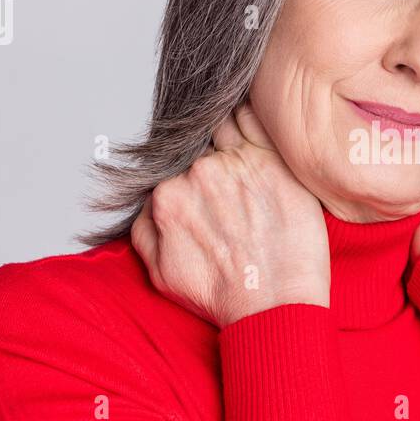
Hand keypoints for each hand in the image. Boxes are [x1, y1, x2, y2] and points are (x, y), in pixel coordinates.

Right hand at [130, 101, 330, 327]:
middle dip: (212, 158)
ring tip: (241, 147)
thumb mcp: (161, 275)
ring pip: (225, 128)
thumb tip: (147, 204)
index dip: (193, 179)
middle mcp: (199, 173)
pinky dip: (251, 113)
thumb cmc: (225, 296)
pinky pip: (256, 120)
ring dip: (228, 130)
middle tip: (231, 179)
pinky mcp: (273, 161)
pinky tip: (259, 119)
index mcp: (168, 195)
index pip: (176, 170)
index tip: (210, 191)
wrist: (276, 307)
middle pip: (202, 150)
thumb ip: (143, 232)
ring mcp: (238, 163)